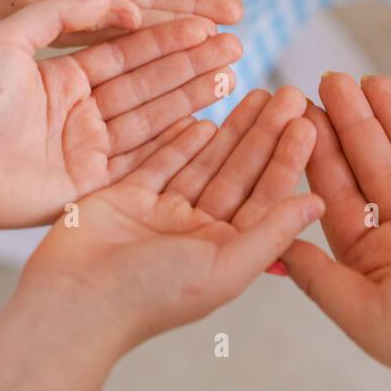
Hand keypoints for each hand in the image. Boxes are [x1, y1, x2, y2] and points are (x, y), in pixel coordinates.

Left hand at [0, 0, 243, 230]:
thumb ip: (64, 12)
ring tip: (230, 75)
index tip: (205, 22)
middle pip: (149, 83)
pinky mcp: (91, 184)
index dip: (167, 38)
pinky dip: (174, 143)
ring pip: (152, 117)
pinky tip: (207, 123)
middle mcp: (83, 112)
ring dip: (191, 96)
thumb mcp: (12, 37)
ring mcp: (89, 148)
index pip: (128, 53)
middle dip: (191, 64)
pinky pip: (141, 160)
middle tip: (233, 46)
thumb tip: (125, 4)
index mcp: (66, 77)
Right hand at [0, 87, 322, 389]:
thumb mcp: (223, 267)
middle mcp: (198, 233)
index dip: (287, 159)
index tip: (308, 122)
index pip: (265, 196)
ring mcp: (162, 214)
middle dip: (264, 133)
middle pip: (239, 173)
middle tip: (289, 93)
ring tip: (256, 90)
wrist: (72, 300)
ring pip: (205, 162)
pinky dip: (182, 140)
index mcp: (225, 252)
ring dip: (231, 129)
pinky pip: (161, 162)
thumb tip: (317, 203)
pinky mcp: (127, 198)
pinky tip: (206, 115)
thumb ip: (271, 233)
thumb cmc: (149, 296)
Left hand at [282, 73, 390, 390]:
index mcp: (374, 264)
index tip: (301, 113)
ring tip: (371, 78)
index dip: (319, 154)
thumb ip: (321, 277)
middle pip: (372, 169)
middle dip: (352, 125)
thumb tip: (273, 247)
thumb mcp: (369, 314)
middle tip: (331, 79)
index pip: (338, 196)